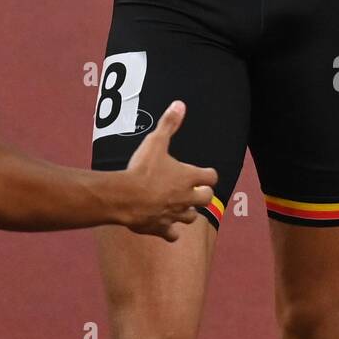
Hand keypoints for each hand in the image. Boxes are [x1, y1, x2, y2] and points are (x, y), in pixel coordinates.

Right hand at [123, 101, 217, 240]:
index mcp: (189, 177)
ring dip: (188, 212)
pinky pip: (172, 234)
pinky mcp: (161, 228)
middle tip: (195, 190)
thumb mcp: (156, 142)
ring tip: (180, 206)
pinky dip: (170, 231)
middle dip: (203, 195)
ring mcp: (175, 215)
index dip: (209, 174)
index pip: (211, 177)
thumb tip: (180, 104)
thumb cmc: (143, 169)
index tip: (205, 172)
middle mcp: (187, 198)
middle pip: (206, 199)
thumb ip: (169, 124)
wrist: (126, 197)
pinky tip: (165, 226)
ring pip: (191, 217)